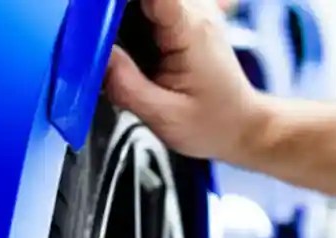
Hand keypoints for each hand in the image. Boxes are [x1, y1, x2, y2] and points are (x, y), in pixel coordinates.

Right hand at [106, 0, 266, 163]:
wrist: (240, 127)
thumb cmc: (213, 123)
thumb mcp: (163, 115)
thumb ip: (125, 86)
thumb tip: (94, 60)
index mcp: (190, 30)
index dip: (116, 2)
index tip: (95, 15)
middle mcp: (194, 14)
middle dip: (112, 12)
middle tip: (94, 37)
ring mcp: (190, 14)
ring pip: (143, 2)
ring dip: (120, 17)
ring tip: (109, 46)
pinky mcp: (182, 21)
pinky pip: (149, 9)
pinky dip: (130, 21)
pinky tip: (123, 44)